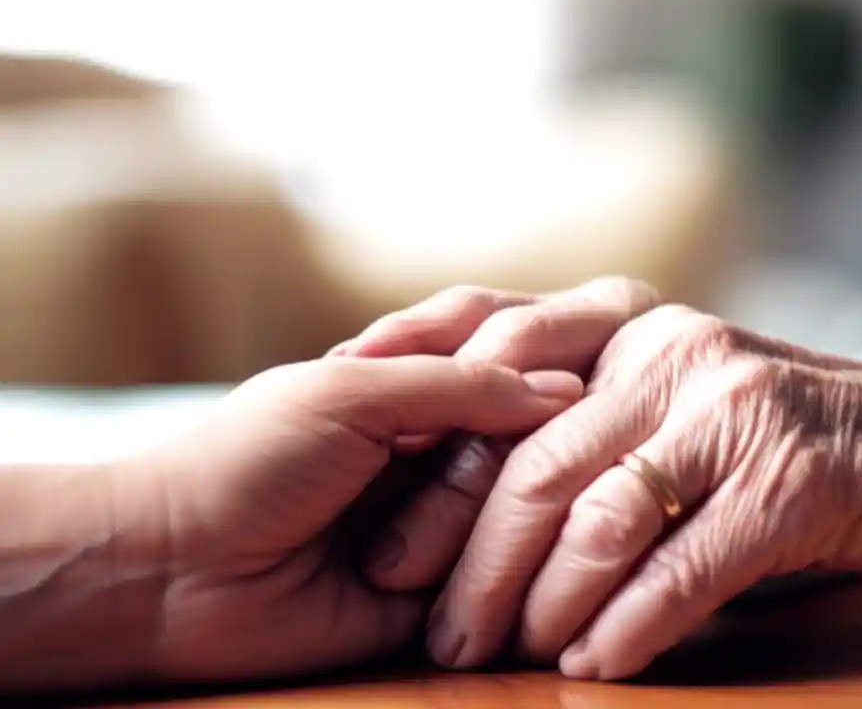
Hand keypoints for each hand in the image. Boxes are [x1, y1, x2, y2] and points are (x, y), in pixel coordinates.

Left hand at [124, 356, 581, 681]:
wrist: (170, 575)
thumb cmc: (247, 463)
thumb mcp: (352, 395)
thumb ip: (457, 385)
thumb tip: (565, 388)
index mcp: (406, 399)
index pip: (505, 388)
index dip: (520, 400)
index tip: (536, 408)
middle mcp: (427, 462)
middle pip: (515, 457)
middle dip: (474, 477)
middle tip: (401, 491)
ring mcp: (431, 531)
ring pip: (510, 522)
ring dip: (457, 534)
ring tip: (379, 559)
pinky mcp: (428, 601)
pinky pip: (489, 588)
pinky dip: (476, 586)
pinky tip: (426, 584)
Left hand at [362, 299, 861, 678]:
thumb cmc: (793, 437)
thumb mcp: (683, 393)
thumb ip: (590, 409)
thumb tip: (466, 476)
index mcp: (630, 319)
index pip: (488, 347)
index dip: (414, 417)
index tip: (351, 495)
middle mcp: (672, 346)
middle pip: (528, 451)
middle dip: (463, 549)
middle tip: (429, 626)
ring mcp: (732, 407)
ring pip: (595, 513)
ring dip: (539, 600)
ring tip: (499, 657)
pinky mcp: (789, 478)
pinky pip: (680, 565)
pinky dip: (628, 624)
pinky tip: (595, 666)